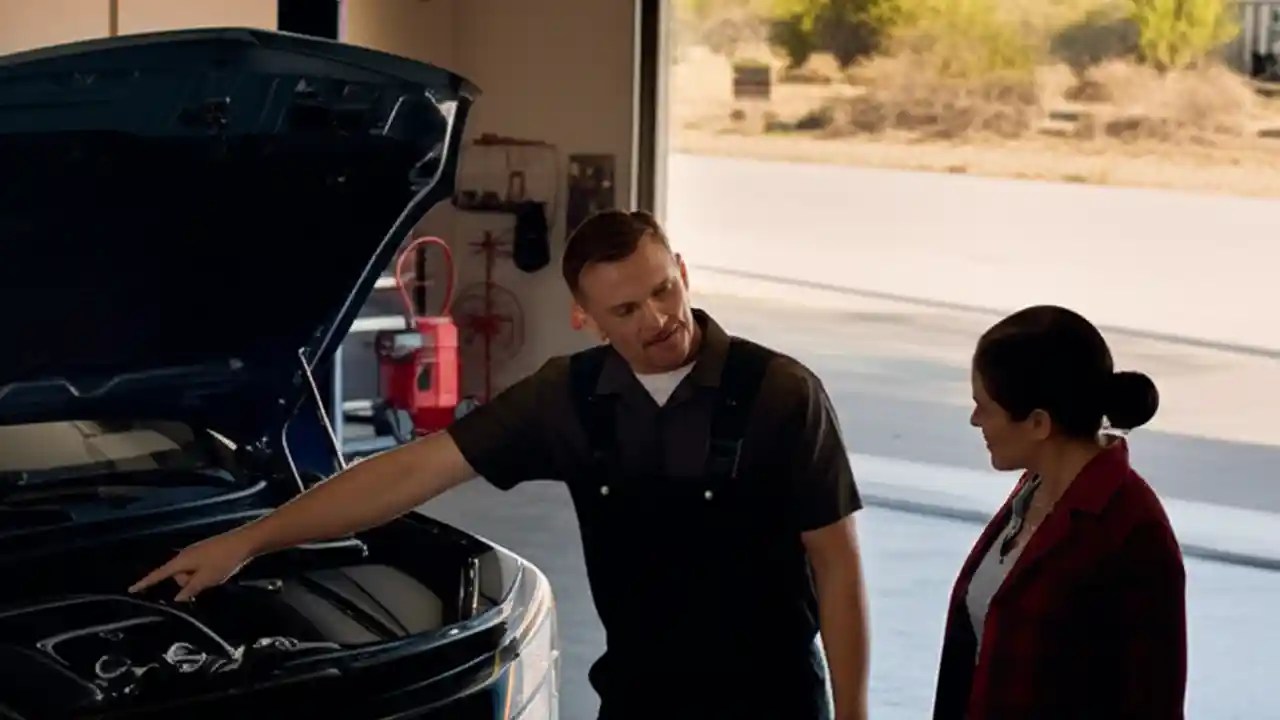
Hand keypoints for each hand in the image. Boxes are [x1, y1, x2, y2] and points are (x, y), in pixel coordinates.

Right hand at [128, 530, 256, 601]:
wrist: (244, 542)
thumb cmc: (223, 560)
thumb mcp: (206, 579)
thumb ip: (190, 589)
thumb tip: (178, 597)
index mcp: (181, 561)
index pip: (159, 574)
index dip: (145, 583)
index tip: (131, 589)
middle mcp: (185, 555)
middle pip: (178, 577)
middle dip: (188, 584)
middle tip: (207, 581)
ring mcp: (195, 553)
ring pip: (189, 574)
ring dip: (199, 579)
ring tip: (216, 574)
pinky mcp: (205, 553)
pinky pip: (198, 568)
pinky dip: (204, 574)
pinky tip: (218, 571)